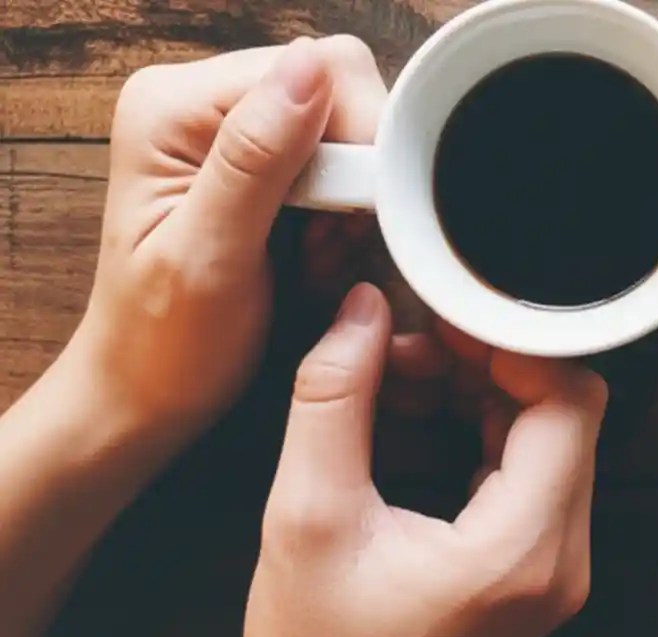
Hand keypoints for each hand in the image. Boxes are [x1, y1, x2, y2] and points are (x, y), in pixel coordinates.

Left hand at [69, 35, 387, 441]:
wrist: (148, 394)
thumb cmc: (165, 345)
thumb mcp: (210, 256)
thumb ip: (256, 159)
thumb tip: (310, 68)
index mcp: (173, 108)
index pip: (314, 70)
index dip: (356, 141)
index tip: (347, 219)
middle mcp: (199, 102)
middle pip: (338, 92)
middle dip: (353, 178)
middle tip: (323, 246)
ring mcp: (232, 130)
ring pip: (348, 134)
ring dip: (349, 205)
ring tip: (310, 258)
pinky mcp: (260, 163)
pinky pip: (339, 166)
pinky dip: (342, 217)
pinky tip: (310, 254)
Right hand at [242, 284, 607, 636]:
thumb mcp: (305, 514)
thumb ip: (334, 398)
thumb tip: (362, 307)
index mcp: (521, 552)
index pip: (570, 404)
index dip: (512, 346)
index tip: (443, 322)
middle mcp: (561, 561)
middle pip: (562, 414)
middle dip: (483, 365)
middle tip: (402, 349)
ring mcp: (555, 568)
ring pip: (546, 436)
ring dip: (475, 393)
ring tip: (393, 382)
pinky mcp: (536, 568)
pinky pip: (529, 470)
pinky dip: (476, 431)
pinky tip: (410, 421)